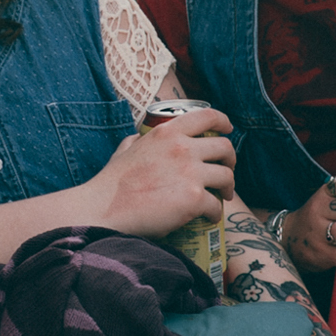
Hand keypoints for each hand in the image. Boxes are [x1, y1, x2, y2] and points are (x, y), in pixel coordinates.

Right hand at [83, 107, 235, 237]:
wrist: (104, 210)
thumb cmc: (111, 184)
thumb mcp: (124, 150)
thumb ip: (137, 142)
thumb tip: (139, 138)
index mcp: (166, 133)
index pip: (206, 117)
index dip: (222, 121)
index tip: (227, 129)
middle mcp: (182, 148)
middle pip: (225, 148)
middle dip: (230, 160)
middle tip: (225, 171)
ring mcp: (190, 173)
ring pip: (226, 177)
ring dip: (228, 188)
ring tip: (223, 197)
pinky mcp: (193, 199)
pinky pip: (216, 206)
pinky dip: (215, 214)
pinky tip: (208, 218)